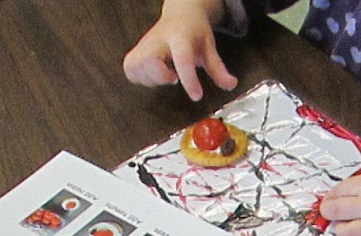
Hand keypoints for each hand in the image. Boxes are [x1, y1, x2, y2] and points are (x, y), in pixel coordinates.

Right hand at [122, 0, 236, 101]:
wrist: (180, 14)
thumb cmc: (193, 31)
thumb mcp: (209, 47)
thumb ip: (218, 69)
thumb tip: (230, 85)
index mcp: (180, 37)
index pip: (182, 58)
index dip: (189, 79)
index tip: (196, 96)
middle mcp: (158, 39)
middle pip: (149, 61)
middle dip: (160, 77)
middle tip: (173, 77)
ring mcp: (144, 44)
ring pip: (136, 67)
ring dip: (151, 79)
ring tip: (165, 74)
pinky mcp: (135, 52)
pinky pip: (130, 70)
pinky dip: (140, 78)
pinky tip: (153, 75)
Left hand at [318, 165, 360, 235]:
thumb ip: (353, 187)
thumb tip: (332, 200)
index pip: (335, 195)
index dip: (330, 199)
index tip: (331, 201)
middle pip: (336, 215)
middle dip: (333, 214)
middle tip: (338, 214)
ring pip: (346, 235)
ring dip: (344, 230)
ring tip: (351, 224)